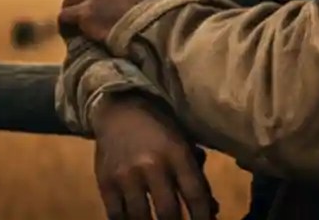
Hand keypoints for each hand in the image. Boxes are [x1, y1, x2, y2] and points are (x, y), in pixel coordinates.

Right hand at [93, 93, 216, 219]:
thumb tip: (212, 210)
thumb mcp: (184, 142)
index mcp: (176, 152)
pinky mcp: (105, 182)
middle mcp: (152, 165)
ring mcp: (126, 175)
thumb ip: (196, 174)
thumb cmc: (159, 127)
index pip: (195, 193)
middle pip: (168, 211)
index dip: (203, 216)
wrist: (120, 109)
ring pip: (141, 218)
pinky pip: (116, 215)